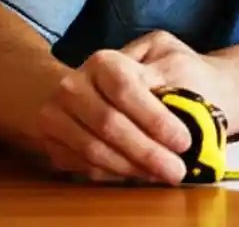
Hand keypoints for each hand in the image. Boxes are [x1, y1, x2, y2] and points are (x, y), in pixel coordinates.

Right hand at [34, 30, 232, 184]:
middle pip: (108, 124)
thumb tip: (180, 114)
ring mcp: (56, 116)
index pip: (125, 89)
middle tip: (177, 170)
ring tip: (163, 175)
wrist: (115, 83)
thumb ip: (172, 83)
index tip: (184, 141)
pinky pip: (84, 166)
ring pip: (93, 150)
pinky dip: (115, 175)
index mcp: (103, 62)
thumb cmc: (156, 72)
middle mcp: (73, 87)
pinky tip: (141, 175)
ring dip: (131, 168)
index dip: (155, 119)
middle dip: (147, 152)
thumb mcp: (170, 62)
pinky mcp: (54, 143)